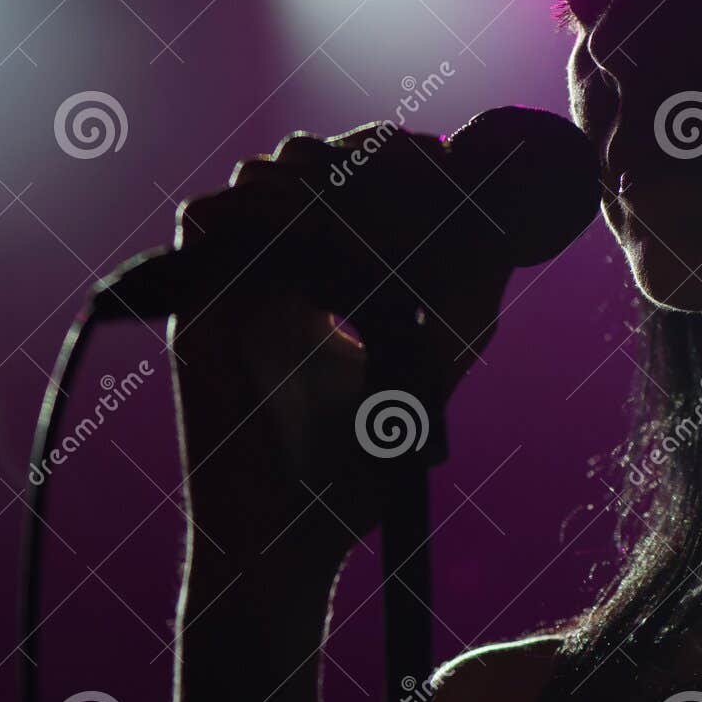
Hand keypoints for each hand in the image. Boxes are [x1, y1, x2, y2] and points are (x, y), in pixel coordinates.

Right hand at [168, 123, 513, 569]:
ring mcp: (228, 291)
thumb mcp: (424, 380)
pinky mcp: (198, 316)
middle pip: (302, 162)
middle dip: (367, 156)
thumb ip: (458, 311)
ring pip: (262, 180)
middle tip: (426, 171)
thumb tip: (504, 235)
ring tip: (394, 214)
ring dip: (330, 182)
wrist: (289, 549)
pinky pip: (210, 221)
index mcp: (309, 282)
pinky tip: (345, 251)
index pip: (339, 178)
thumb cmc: (353, 480)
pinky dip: (272, 215)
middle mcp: (264, 276)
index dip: (387, 153)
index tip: (443, 156)